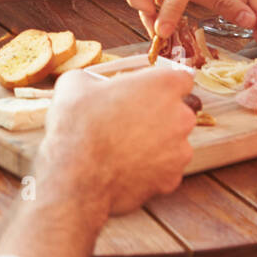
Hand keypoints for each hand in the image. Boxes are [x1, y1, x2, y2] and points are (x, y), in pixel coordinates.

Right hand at [36, 66, 194, 216]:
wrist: (77, 178)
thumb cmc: (79, 127)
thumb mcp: (74, 84)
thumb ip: (92, 78)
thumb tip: (89, 83)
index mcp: (163, 85)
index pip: (181, 78)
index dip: (163, 84)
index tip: (148, 91)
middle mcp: (180, 115)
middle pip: (178, 111)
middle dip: (158, 115)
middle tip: (127, 120)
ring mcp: (180, 149)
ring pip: (172, 141)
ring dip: (155, 142)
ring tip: (123, 147)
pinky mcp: (172, 177)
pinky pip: (165, 168)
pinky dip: (150, 168)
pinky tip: (126, 166)